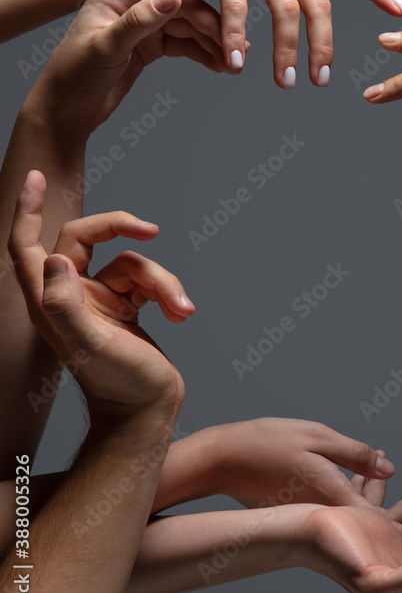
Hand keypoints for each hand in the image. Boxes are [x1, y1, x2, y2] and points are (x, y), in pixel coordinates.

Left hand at [9, 170, 189, 417]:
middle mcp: (71, 296)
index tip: (37, 178)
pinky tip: (181, 314)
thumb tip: (56, 260)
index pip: (28, 245)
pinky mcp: (127, 308)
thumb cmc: (118, 386)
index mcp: (51, 301)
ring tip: (181, 309)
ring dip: (162, 282)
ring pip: (130, 262)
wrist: (147, 414)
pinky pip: (149, 280)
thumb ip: (66, 304)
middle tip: (150, 229)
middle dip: (120, 229)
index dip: (28, 210)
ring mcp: (99, 301)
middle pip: (86, 239)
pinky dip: (169, 293)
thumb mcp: (89, 346)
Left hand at [28, 0, 236, 134]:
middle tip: (237, 46)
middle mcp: (132, 0)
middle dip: (213, 22)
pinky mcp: (152, 44)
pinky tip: (221, 65)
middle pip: (184, 0)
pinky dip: (205, 53)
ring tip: (234, 63)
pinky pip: (187, 43)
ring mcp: (144, 22)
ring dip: (214, 41)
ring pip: (190, 23)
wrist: (66, 110)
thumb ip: (138, 22)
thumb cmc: (73, 76)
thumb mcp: (104, 49)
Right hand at [197, 418, 401, 536]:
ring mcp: (313, 511)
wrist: (221, 459)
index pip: (382, 522)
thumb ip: (354, 454)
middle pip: (376, 518)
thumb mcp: (317, 437)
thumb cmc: (267, 441)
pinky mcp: (302, 506)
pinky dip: (358, 492)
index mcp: (334, 498)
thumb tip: (390, 469)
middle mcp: (326, 513)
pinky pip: (339, 503)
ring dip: (384, 498)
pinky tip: (367, 476)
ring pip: (358, 510)